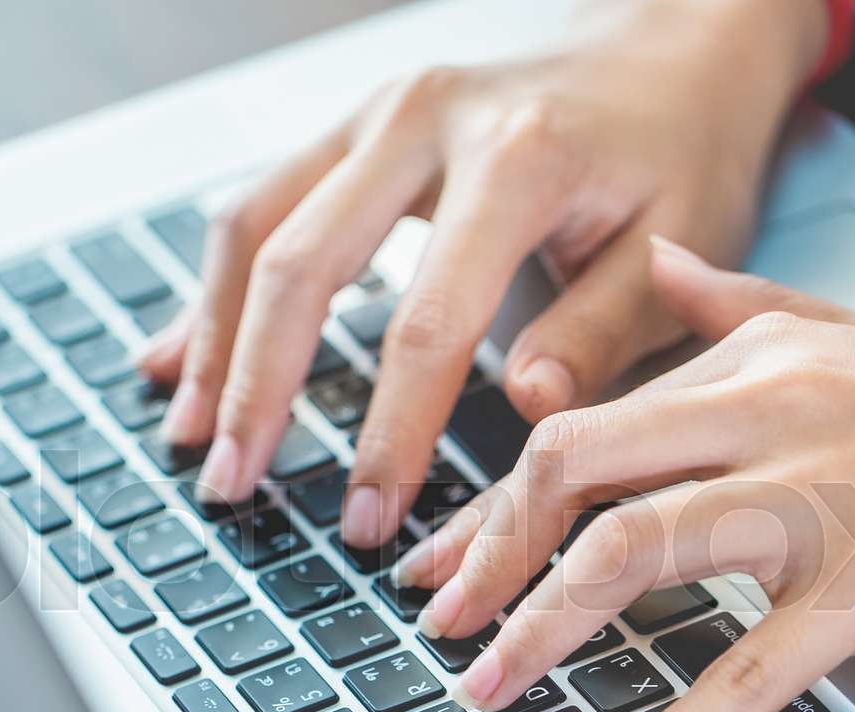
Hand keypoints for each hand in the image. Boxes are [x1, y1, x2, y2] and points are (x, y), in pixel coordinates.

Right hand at [140, 0, 830, 545]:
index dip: (388, 433)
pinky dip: (212, 288)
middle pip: (300, 265)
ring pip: (253, 227)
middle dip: (257, 389)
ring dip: (212, 338)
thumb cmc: (679, 151)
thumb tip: (524, 410)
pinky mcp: (352, 127)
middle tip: (231, 486)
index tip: (367, 517)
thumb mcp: (677, 246)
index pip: (427, 323)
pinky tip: (176, 354)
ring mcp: (375, 112)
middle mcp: (425, 119)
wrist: (668, 50)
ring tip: (192, 434)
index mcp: (516, 157)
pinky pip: (258, 204)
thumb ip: (601, 331)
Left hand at [397, 237, 854, 711]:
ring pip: (635, 552)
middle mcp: (769, 414)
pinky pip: (753, 666)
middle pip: (574, 470)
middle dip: (484, 555)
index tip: (435, 560)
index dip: (490, 503)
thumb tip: (659, 263)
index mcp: (751, 365)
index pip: (579, 428)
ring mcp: (823, 495)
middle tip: (436, 626)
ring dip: (541, 630)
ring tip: (487, 694)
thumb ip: (741, 304)